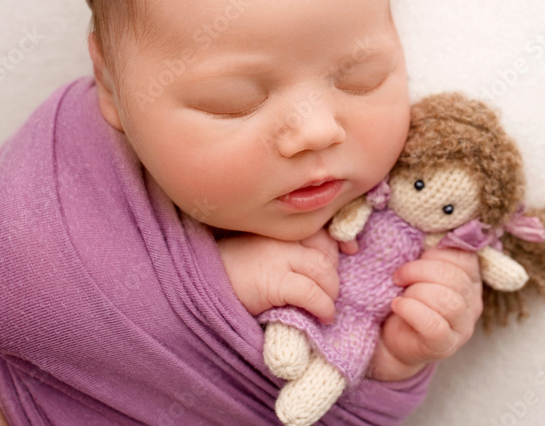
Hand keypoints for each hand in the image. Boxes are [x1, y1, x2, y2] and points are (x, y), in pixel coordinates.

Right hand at [216, 229, 339, 323]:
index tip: (350, 251)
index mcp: (275, 228)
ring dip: (331, 293)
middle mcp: (279, 237)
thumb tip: (320, 259)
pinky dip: (323, 307)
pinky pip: (312, 294)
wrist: (194, 286)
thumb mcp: (256, 251)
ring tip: (325, 306)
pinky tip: (322, 317)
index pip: (320, 230)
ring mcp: (277, 258)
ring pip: (325, 272)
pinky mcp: (274, 282)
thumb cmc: (224, 273)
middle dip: (333, 274)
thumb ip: (284, 249)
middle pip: (326, 252)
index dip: (338, 243)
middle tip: (326, 291)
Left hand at [368, 247, 482, 381]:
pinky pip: (433, 325)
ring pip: (448, 301)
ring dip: (416, 292)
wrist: (389, 339)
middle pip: (455, 278)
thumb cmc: (406, 298)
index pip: (465, 258)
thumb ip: (429, 254)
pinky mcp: (445, 345)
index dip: (436, 254)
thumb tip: (429, 228)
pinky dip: (411, 310)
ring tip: (400, 296)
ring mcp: (462, 327)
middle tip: (399, 277)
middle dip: (420, 272)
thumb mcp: (419, 271)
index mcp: (469, 279)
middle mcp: (473, 302)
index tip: (415, 257)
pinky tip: (398, 306)